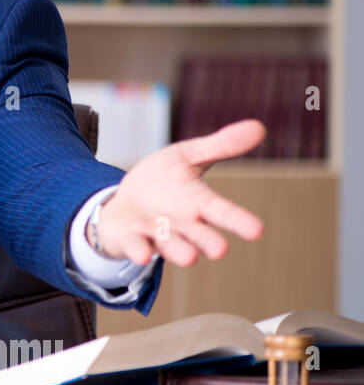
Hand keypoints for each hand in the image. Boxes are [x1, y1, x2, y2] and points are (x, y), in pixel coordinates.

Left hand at [92, 119, 265, 267]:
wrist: (124, 204)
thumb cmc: (162, 182)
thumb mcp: (187, 157)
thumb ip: (220, 146)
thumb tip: (260, 127)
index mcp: (199, 204)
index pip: (223, 212)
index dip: (239, 221)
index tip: (257, 230)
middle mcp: (182, 225)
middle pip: (199, 236)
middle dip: (208, 242)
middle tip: (219, 249)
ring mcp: (156, 234)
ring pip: (171, 246)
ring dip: (178, 250)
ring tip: (189, 258)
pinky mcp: (131, 239)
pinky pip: (136, 246)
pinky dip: (139, 250)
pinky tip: (142, 254)